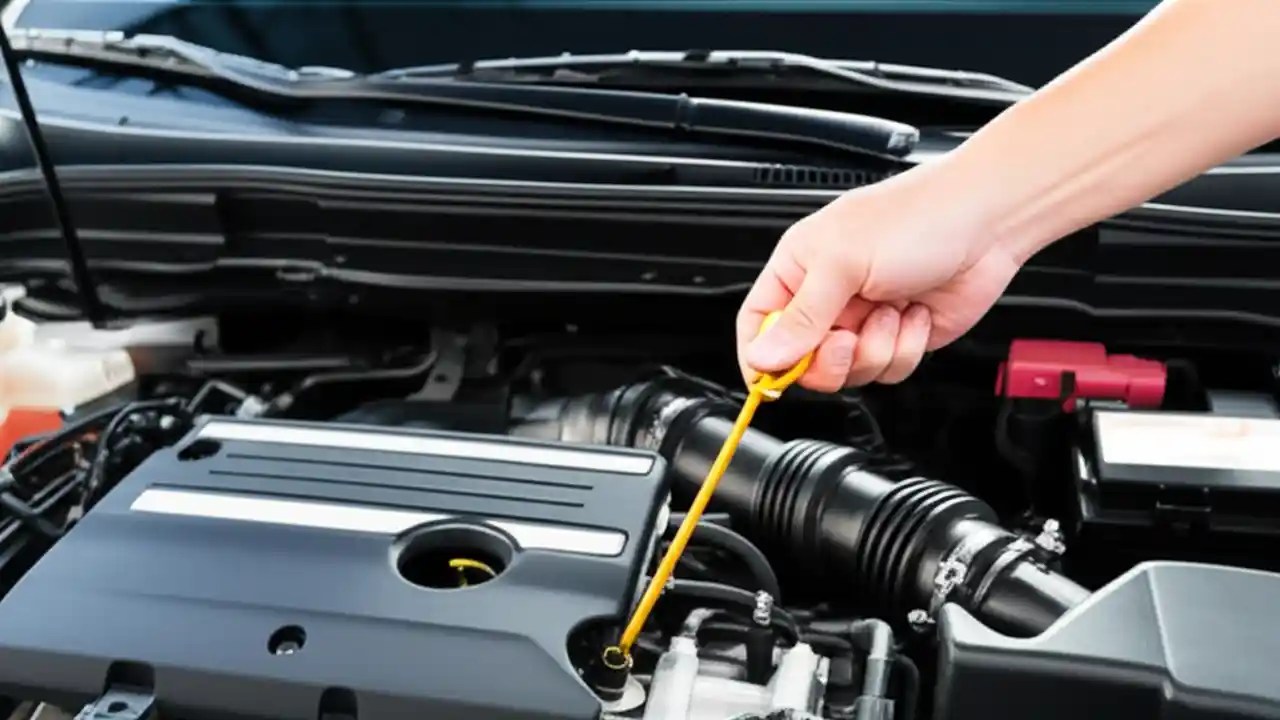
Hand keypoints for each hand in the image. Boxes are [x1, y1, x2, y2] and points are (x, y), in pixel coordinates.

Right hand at [735, 166, 1023, 391]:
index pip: (757, 324)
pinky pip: (887, 370)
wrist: (987, 220)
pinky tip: (914, 312)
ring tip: (892, 308)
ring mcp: (864, 320)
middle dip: (829, 360)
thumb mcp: (844, 264)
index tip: (772, 378)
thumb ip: (802, 317)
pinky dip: (905, 347)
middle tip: (847, 339)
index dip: (760, 356)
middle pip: (802, 360)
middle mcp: (828, 297)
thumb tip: (763, 355)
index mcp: (799, 269)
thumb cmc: (916, 216)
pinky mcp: (898, 337)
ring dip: (876, 348)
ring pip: (849, 372)